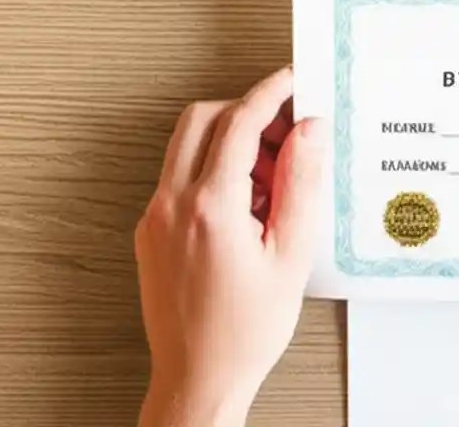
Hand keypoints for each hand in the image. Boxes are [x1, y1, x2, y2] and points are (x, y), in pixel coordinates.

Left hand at [135, 67, 323, 426]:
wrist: (199, 378)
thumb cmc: (245, 331)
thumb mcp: (291, 255)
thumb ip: (301, 184)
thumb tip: (309, 133)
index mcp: (210, 207)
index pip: (240, 122)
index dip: (271, 93)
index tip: (292, 81)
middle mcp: (172, 205)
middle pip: (203, 119)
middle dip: (246, 112)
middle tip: (286, 132)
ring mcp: (155, 218)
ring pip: (187, 146)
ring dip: (229, 142)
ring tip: (272, 180)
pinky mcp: (150, 233)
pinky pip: (180, 178)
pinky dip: (213, 172)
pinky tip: (248, 206)